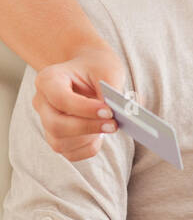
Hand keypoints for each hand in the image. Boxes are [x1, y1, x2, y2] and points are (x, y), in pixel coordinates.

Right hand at [32, 46, 127, 161]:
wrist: (88, 68)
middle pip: (56, 125)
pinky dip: (88, 148)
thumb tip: (122, 113)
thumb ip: (112, 90)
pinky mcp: (56, 137)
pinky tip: (100, 135)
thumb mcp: (107, 69)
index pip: (61, 99)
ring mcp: (46, 122)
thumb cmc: (97, 66)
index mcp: (48, 80)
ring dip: (89, 138)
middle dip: (88, 127)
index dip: (85, 109)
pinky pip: (69, 153)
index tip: (109, 110)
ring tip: (108, 125)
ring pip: (60, 142)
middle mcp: (42, 102)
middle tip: (114, 124)